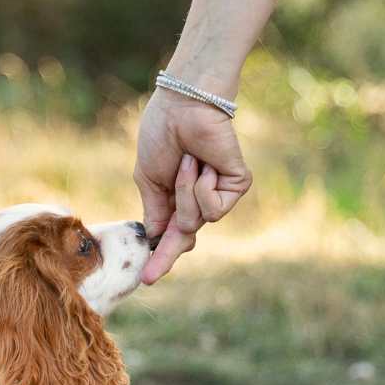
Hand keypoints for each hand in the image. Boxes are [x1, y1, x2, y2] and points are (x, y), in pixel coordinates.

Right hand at [133, 88, 252, 283]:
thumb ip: (154, 211)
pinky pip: (213, 208)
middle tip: (150, 275)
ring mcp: (218, 192)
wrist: (182, 106)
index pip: (170, 235)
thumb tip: (153, 240)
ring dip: (184, 193)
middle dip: (166, 254)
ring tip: (188, 162)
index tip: (147, 278)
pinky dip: (201, 187)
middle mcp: (198, 199)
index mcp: (176, 198)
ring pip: (195, 221)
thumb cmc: (162, 134)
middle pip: (183, 238)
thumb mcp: (148, 179)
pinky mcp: (237, 185)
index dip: (160, 257)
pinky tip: (203, 164)